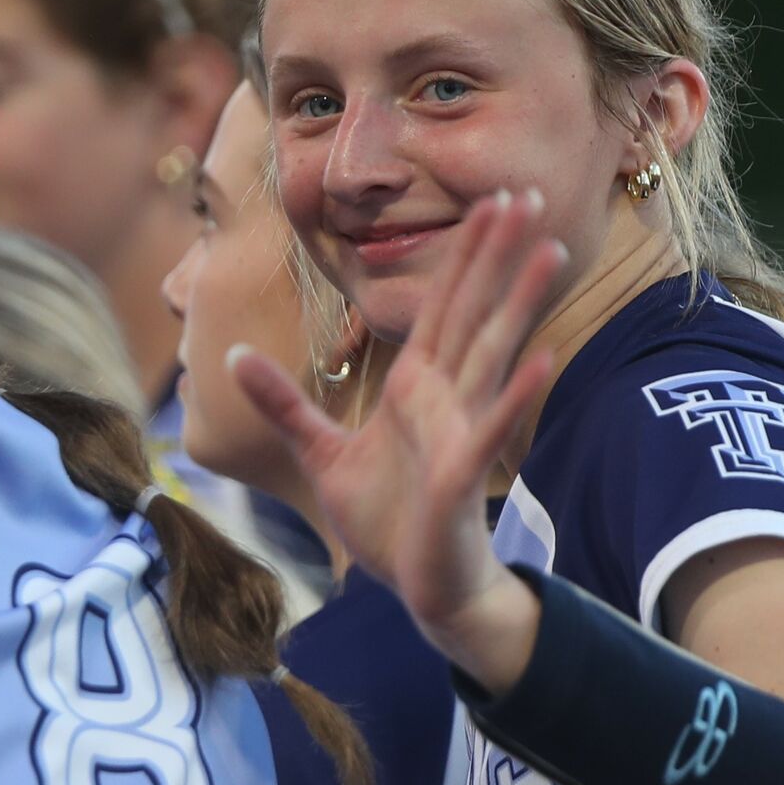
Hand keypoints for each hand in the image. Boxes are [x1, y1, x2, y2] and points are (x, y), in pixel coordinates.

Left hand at [231, 191, 565, 679]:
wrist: (420, 590)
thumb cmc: (385, 521)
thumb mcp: (320, 452)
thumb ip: (283, 402)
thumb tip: (232, 356)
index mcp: (416, 387)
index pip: (443, 305)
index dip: (464, 253)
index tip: (488, 202)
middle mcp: (445, 399)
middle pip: (475, 311)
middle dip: (499, 255)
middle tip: (528, 194)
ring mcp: (459, 432)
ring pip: (493, 354)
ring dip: (520, 303)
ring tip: (551, 251)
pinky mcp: (461, 475)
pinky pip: (489, 428)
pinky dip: (515, 394)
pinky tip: (542, 359)